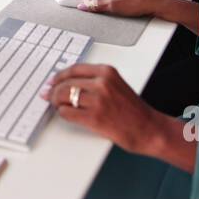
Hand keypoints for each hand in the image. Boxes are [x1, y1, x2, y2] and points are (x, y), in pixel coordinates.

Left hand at [40, 63, 165, 154]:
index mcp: (107, 72)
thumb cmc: (133, 110)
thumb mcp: (116, 85)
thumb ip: (95, 81)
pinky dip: (63, 113)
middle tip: (49, 96)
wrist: (148, 128)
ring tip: (58, 106)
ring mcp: (98, 100)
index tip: (52, 81)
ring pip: (64, 96)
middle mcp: (102, 83)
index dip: (59, 76)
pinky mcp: (94, 117)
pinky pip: (68, 112)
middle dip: (54, 90)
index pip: (74, 69)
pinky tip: (67, 114)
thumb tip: (68, 83)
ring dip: (57, 102)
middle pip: (66, 82)